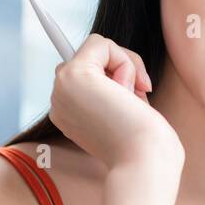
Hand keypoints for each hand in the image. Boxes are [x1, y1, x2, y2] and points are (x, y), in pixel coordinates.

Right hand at [48, 33, 183, 176]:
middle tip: (139, 95)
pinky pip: (101, 43)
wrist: (143, 161)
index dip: (105, 70)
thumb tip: (119, 69)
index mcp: (69, 114)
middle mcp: (59, 101)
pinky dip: (125, 61)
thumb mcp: (126, 113)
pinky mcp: (72, 75)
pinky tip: (127, 92)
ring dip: (126, 68)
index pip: (81, 76)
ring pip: (97, 49)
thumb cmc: (145, 145)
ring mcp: (60, 88)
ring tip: (132, 100)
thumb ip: (114, 92)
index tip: (124, 82)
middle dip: (123, 68)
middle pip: (90, 59)